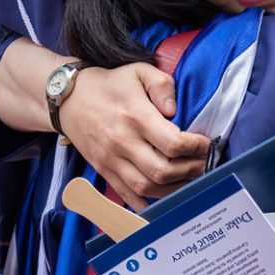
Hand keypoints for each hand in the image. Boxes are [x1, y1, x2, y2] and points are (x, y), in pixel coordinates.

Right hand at [58, 63, 209, 210]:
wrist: (69, 99)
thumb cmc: (110, 84)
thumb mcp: (138, 72)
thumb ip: (162, 85)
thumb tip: (175, 110)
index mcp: (135, 117)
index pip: (173, 144)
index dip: (196, 148)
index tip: (206, 144)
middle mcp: (122, 142)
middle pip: (163, 171)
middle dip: (190, 171)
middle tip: (203, 164)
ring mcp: (111, 161)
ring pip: (148, 188)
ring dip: (175, 188)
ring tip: (190, 179)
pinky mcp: (104, 171)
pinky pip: (128, 196)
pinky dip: (148, 203)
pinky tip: (165, 197)